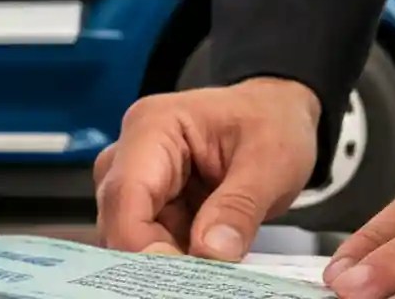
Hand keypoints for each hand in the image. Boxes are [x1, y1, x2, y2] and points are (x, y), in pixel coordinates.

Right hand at [93, 77, 320, 260]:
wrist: (276, 113)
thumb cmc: (270, 121)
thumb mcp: (270, 162)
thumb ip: (239, 207)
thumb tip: (212, 253)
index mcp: (154, 126)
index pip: (126, 192)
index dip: (140, 242)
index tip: (177, 277)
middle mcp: (132, 152)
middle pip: (119, 218)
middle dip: (152, 256)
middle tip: (197, 282)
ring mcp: (139, 180)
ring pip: (129, 236)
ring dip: (165, 261)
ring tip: (207, 276)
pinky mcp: (152, 204)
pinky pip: (151, 242)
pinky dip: (177, 260)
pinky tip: (205, 270)